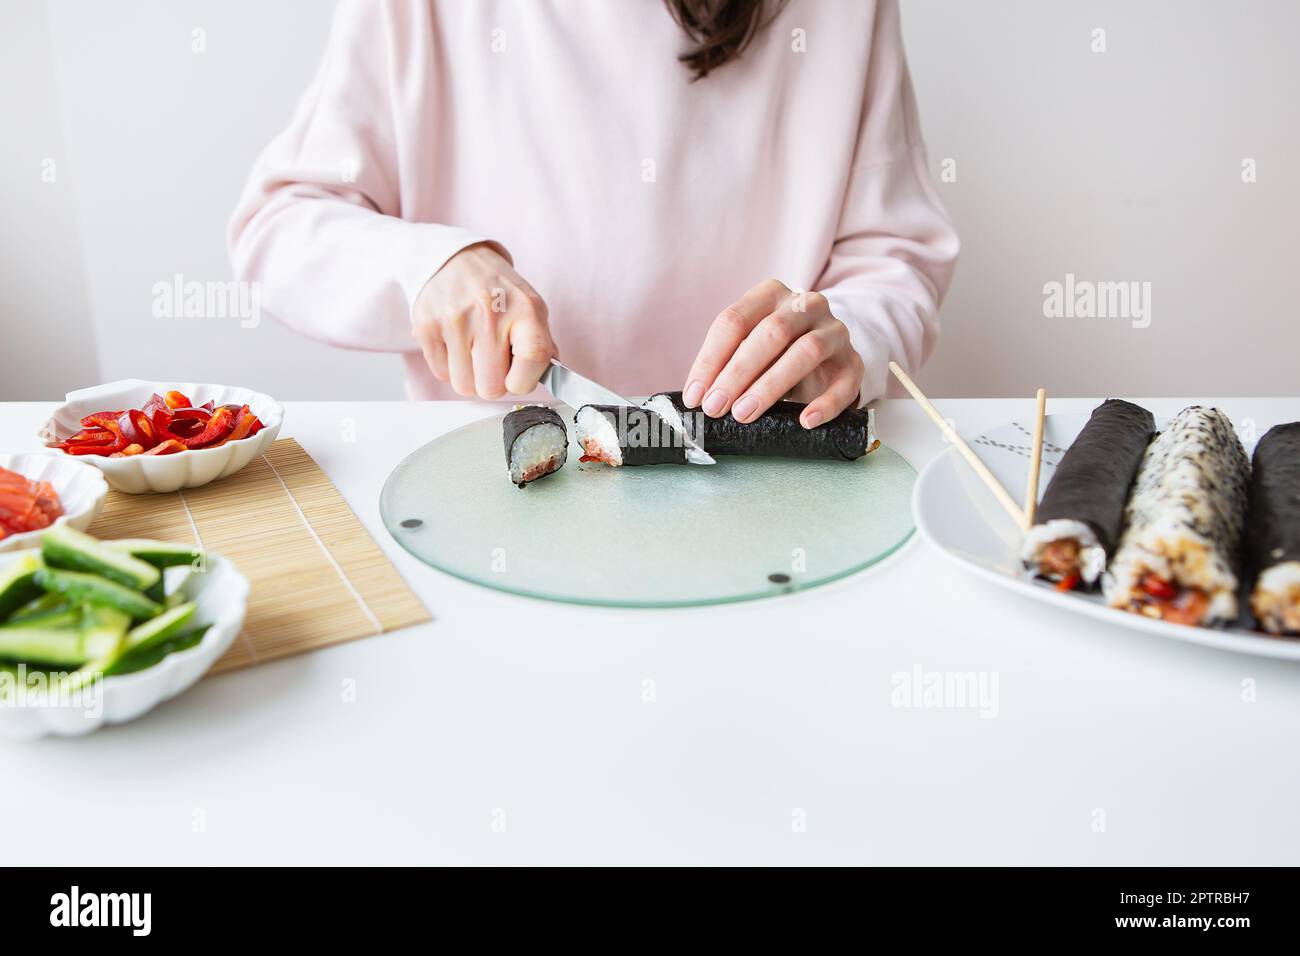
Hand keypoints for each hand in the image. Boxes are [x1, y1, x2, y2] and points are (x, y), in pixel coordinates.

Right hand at [412, 243, 556, 397]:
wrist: (454, 259)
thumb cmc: (498, 291)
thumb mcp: (531, 308)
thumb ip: (543, 345)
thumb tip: (553, 379)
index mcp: (525, 309)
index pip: (534, 361)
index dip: (525, 381)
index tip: (519, 376)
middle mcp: (489, 313)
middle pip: (492, 388)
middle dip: (494, 382)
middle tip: (493, 361)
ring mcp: (454, 320)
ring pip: (464, 386)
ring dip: (470, 376)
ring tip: (473, 350)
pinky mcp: (426, 326)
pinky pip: (441, 374)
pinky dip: (449, 365)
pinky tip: (456, 342)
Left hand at [681, 279, 863, 427]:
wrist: (826, 357)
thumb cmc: (776, 354)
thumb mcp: (750, 349)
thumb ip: (727, 364)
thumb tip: (698, 397)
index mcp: (770, 294)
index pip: (734, 320)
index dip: (711, 359)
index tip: (695, 395)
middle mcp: (806, 305)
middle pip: (771, 333)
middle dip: (737, 372)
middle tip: (716, 407)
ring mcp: (834, 331)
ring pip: (806, 352)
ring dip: (771, 385)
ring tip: (744, 414)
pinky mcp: (853, 362)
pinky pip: (844, 383)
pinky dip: (824, 404)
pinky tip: (805, 421)